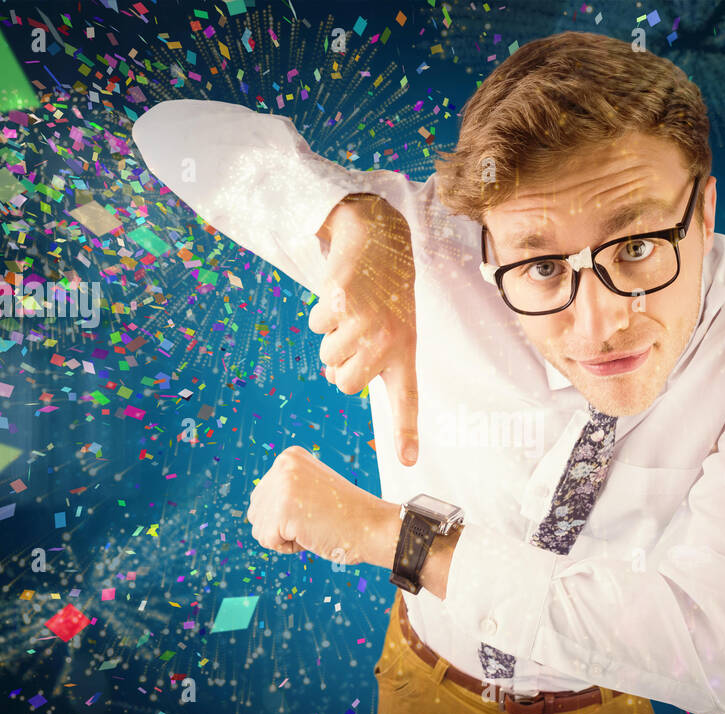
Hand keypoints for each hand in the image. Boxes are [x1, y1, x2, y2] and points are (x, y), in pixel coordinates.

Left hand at [247, 445, 398, 566]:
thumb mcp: (310, 489)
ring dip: (285, 537)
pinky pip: (267, 541)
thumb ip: (283, 491)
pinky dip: (288, 547)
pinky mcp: (283, 509)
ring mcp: (283, 486)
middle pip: (255, 511)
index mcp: (289, 457)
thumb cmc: (346, 515)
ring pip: (258, 528)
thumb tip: (253, 510)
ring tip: (314, 525)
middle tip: (316, 519)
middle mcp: (283, 465)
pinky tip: (311, 534)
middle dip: (282, 525)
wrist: (375, 526)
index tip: (316, 507)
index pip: (262, 497)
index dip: (287, 513)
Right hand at [310, 194, 419, 465]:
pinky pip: (316, 326)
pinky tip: (340, 296)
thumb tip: (338, 382)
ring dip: (329, 336)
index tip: (408, 462)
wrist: (379, 241)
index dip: (406, 433)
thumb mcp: (390, 331)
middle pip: (344, 383)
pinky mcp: (343, 299)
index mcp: (405, 352)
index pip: (407, 400)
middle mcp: (390, 339)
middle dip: (338, 365)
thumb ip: (368, 363)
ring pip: (326, 355)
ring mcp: (367, 318)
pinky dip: (320, 312)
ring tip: (350, 313)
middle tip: (354, 338)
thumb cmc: (383, 297)